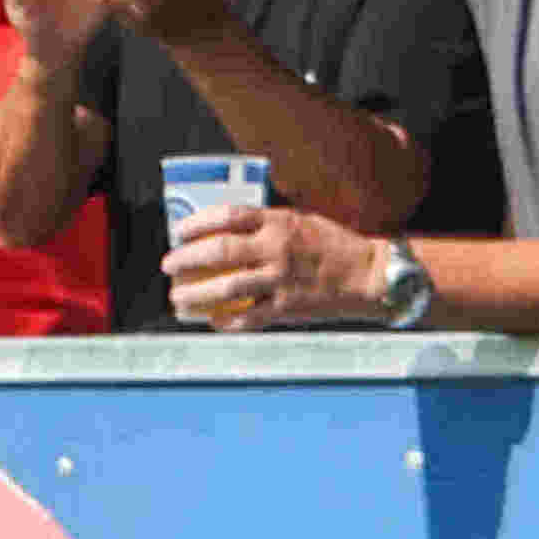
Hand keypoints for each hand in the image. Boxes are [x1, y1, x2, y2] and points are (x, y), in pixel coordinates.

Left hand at [163, 203, 389, 328]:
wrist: (370, 273)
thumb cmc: (333, 245)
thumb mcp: (300, 221)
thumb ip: (266, 224)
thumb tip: (223, 229)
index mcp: (279, 223)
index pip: (227, 216)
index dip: (196, 224)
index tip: (179, 232)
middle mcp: (277, 249)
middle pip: (219, 252)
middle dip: (185, 260)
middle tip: (169, 266)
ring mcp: (281, 279)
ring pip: (226, 289)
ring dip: (195, 296)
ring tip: (178, 298)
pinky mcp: (287, 307)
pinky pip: (247, 318)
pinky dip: (225, 322)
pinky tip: (213, 321)